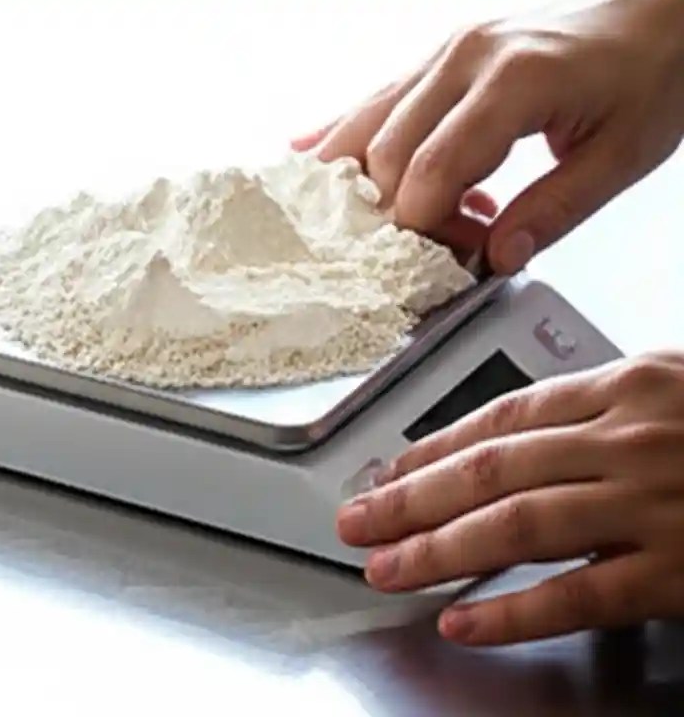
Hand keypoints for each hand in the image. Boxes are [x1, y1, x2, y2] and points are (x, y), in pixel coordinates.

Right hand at [293, 0, 683, 273]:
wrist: (659, 19)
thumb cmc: (648, 78)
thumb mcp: (622, 157)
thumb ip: (555, 211)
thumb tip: (497, 257)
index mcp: (512, 81)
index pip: (431, 170)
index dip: (429, 230)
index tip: (457, 260)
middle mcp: (464, 58)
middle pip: (388, 154)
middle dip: (402, 216)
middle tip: (448, 246)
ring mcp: (444, 54)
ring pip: (365, 125)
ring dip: (358, 183)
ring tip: (365, 227)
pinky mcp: (437, 60)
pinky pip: (375, 99)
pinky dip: (340, 132)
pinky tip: (305, 154)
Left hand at [336, 352, 683, 645]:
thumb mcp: (683, 391)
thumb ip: (610, 411)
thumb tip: (535, 438)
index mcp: (629, 386)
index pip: (504, 418)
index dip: (435, 449)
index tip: (390, 473)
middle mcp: (630, 439)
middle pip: (490, 469)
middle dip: (410, 499)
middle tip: (357, 521)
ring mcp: (651, 504)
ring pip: (516, 525)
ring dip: (437, 550)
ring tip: (385, 568)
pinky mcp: (678, 570)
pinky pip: (579, 595)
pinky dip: (513, 612)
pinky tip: (462, 621)